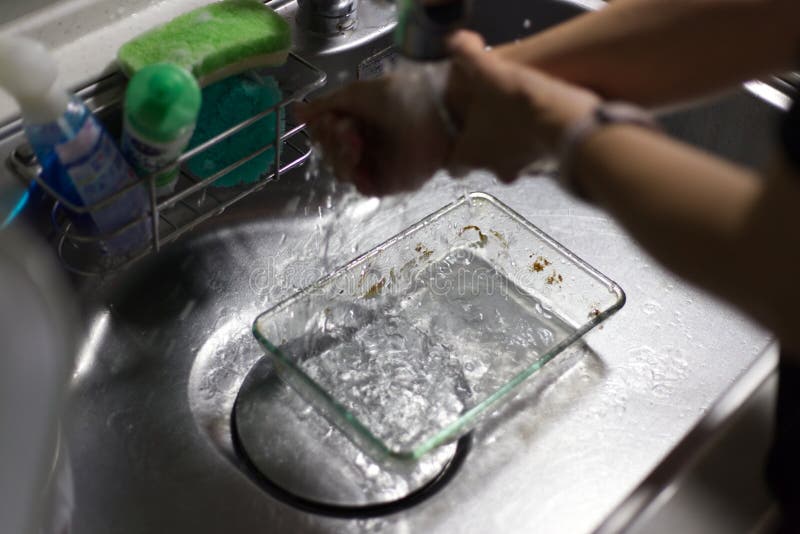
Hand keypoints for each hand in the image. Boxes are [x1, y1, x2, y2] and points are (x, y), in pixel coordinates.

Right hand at [295, 71, 451, 195]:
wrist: (432, 110)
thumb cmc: (397, 95)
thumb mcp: (354, 94)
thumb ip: (323, 106)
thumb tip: (295, 112)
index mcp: (360, 120)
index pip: (327, 133)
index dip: (322, 129)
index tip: (328, 119)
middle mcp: (368, 143)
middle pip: (331, 154)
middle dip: (332, 141)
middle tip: (344, 128)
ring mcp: (379, 164)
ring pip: (343, 172)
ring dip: (341, 156)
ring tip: (355, 141)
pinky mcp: (392, 182)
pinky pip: (364, 187)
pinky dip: (356, 175)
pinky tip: (358, 160)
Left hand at [444, 31, 600, 181]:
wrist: (566, 121)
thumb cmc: (518, 101)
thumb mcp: (486, 71)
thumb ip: (465, 54)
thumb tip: (457, 42)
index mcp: (470, 154)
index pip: (453, 165)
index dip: (454, 150)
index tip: (459, 136)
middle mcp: (494, 169)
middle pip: (483, 163)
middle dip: (485, 145)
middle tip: (490, 122)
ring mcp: (522, 170)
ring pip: (511, 161)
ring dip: (512, 144)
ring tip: (518, 117)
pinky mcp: (548, 166)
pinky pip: (536, 157)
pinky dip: (536, 142)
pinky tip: (540, 121)